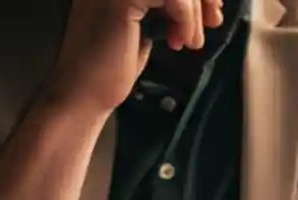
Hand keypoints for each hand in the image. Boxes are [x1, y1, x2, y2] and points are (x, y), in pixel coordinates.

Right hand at [45, 0, 224, 114]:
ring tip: (190, 41)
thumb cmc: (111, 66)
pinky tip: (178, 41)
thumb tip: (209, 0)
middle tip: (213, 22)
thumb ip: (167, 7)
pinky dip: (185, 17)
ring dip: (193, 11)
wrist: (83, 93)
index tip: (212, 11)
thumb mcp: (147, 26)